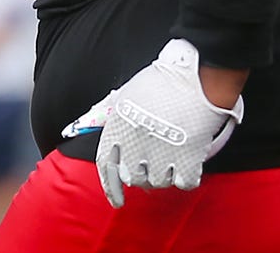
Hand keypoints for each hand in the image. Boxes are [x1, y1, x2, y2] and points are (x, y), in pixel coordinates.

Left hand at [62, 39, 244, 207]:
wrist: (194, 78)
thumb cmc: (161, 82)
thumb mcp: (126, 94)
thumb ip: (109, 112)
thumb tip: (85, 124)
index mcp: (118, 126)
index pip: (105, 165)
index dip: (110, 186)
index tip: (117, 201)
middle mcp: (136, 143)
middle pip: (132, 178)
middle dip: (140, 176)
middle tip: (151, 166)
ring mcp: (161, 152)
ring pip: (158, 182)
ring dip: (164, 175)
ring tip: (171, 157)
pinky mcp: (187, 158)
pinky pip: (184, 183)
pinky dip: (186, 177)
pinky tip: (187, 164)